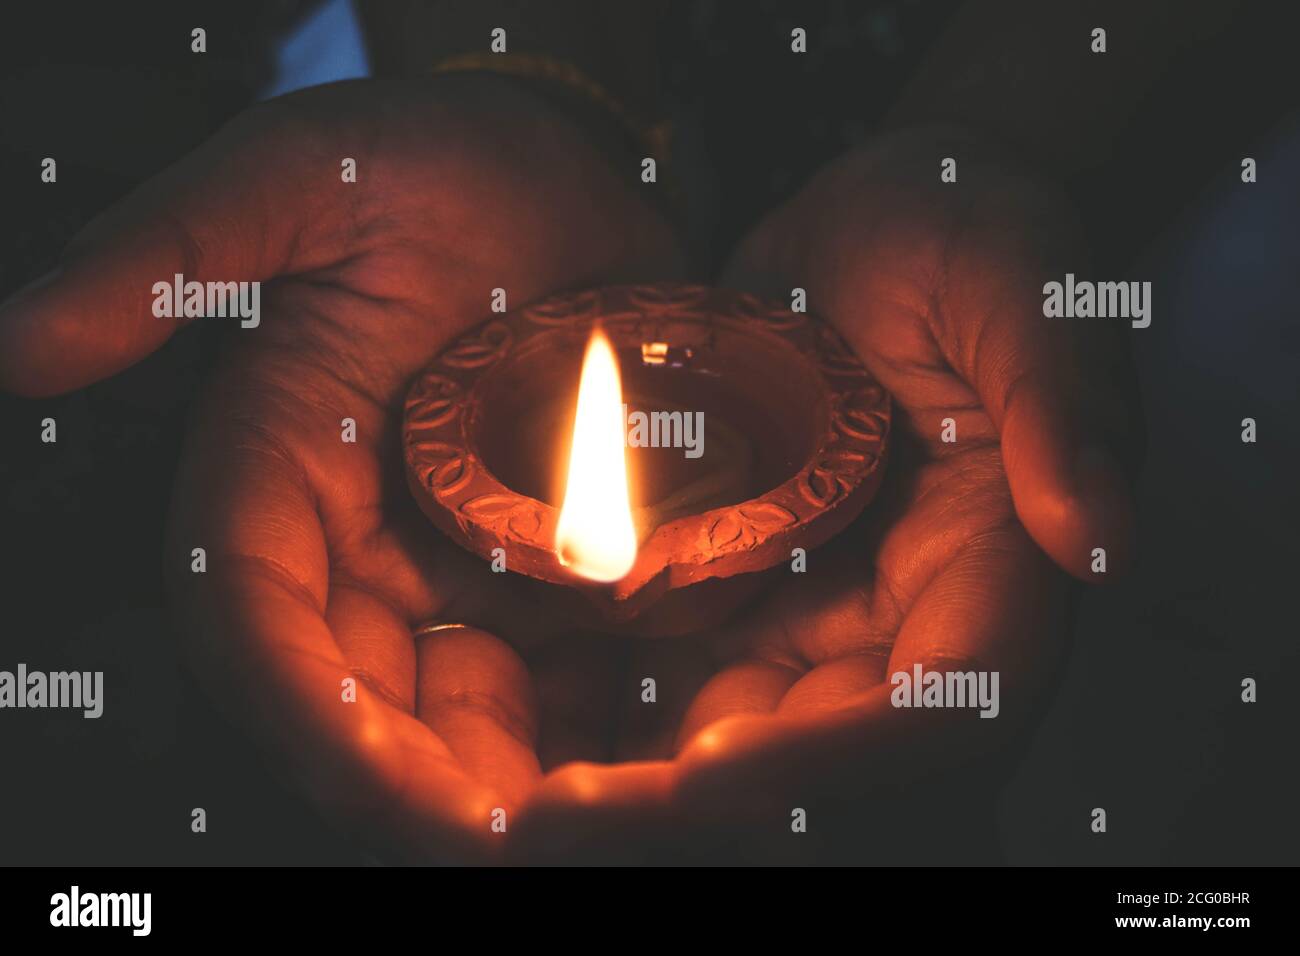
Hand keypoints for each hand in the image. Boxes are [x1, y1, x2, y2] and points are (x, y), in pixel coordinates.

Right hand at [0, 76, 680, 862]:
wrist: (563, 167)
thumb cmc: (428, 160)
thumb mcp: (298, 177)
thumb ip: (171, 258)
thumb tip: (18, 345)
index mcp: (276, 467)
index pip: (252, 613)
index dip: (299, 707)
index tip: (376, 781)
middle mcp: (357, 537)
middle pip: (357, 693)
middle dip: (416, 781)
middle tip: (510, 840)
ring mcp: (455, 559)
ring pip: (459, 704)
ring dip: (510, 778)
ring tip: (589, 823)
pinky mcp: (547, 558)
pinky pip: (558, 661)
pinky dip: (591, 719)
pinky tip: (651, 755)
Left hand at [506, 126, 1139, 862]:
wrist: (875, 219)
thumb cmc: (968, 232)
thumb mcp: (1024, 286)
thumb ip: (1062, 403)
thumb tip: (1103, 542)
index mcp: (994, 570)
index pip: (939, 705)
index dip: (835, 757)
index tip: (708, 772)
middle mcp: (907, 620)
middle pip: (818, 754)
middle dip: (698, 801)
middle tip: (565, 817)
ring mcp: (817, 611)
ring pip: (735, 732)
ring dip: (635, 778)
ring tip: (524, 794)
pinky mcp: (743, 585)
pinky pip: (674, 669)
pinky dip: (606, 705)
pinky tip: (518, 715)